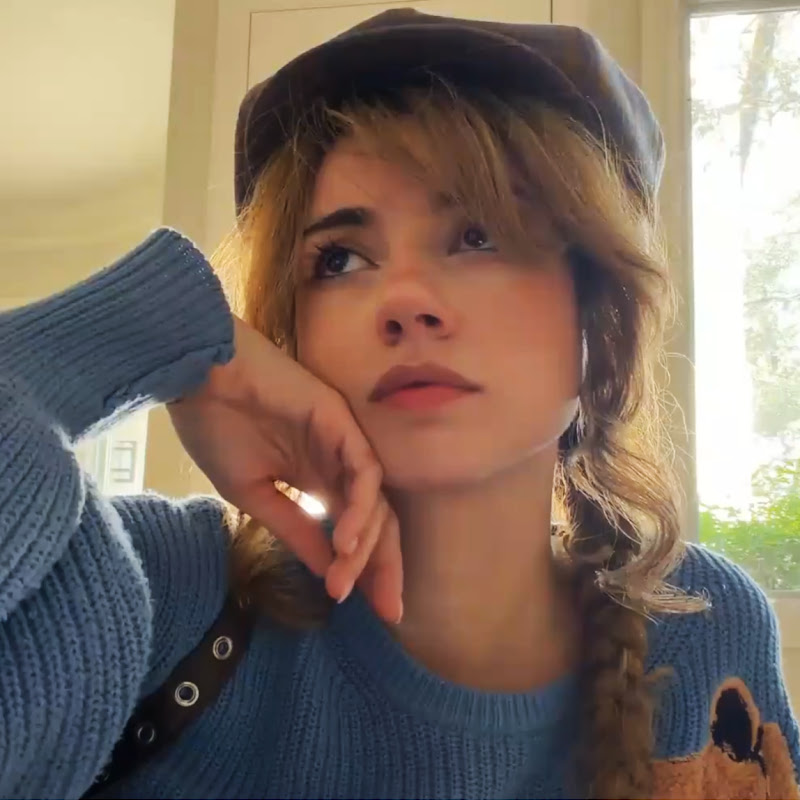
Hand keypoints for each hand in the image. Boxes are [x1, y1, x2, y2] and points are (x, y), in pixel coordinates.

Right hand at [167, 317, 402, 622]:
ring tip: (348, 581)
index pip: (354, 528)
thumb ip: (296, 529)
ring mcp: (342, 441)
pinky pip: (364, 470)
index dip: (363, 568)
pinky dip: (360, 508)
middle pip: (378, 519)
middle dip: (385, 566)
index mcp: (316, 478)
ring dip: (366, 544)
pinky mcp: (339, 421)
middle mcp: (337, 462)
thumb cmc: (216, 427)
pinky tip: (346, 541)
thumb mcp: (255, 495)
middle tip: (391, 613)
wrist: (195, 379)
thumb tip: (328, 571)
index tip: (367, 610)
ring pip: (375, 500)